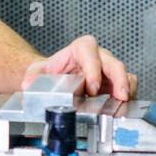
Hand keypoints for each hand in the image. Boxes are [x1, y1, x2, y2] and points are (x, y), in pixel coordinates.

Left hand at [22, 35, 137, 101]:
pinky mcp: (116, 83)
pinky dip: (127, 96)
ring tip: (122, 103)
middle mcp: (99, 57)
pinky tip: (121, 107)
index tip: (92, 86)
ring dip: (126, 89)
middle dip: (118, 80)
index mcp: (81, 49)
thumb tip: (27, 85)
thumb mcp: (39, 71)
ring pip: (125, 75)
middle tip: (119, 96)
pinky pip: (128, 86)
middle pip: (114, 63)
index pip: (90, 52)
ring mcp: (109, 70)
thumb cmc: (51, 72)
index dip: (93, 68)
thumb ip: (33, 76)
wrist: (57, 78)